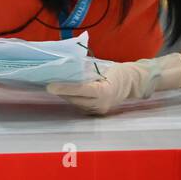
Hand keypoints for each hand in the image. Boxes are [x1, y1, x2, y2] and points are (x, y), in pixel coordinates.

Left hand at [47, 53, 180, 114]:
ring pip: (77, 103)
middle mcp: (102, 103)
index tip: (49, 86)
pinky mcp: (99, 112)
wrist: (133, 82)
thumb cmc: (117, 71)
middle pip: (75, 99)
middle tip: (47, 82)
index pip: (80, 90)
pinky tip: (66, 92)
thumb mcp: (102, 67)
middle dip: (61, 92)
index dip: (64, 88)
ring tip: (54, 86)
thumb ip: (85, 69)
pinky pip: (81, 106)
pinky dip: (73, 98)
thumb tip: (66, 66)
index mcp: (105, 91)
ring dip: (66, 95)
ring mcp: (101, 109)